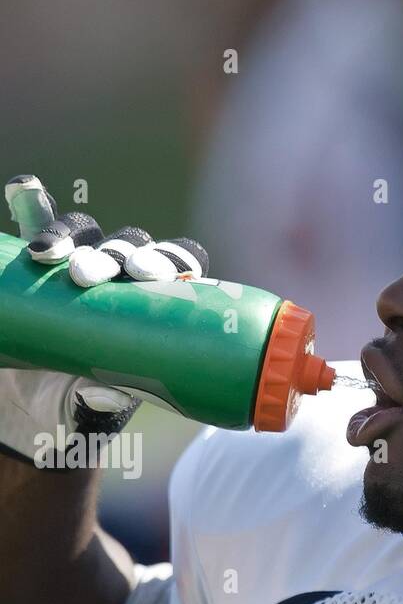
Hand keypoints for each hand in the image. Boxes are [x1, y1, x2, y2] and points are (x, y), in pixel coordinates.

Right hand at [0, 174, 208, 466]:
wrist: (26, 410)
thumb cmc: (76, 411)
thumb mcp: (89, 415)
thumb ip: (99, 408)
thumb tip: (109, 395)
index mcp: (153, 308)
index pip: (177, 269)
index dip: (171, 261)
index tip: (144, 275)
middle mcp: (120, 280)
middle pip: (127, 247)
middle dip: (112, 255)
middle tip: (87, 275)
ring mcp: (76, 267)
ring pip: (85, 233)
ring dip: (69, 236)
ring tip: (47, 256)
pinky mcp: (36, 266)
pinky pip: (34, 226)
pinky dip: (31, 205)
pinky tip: (25, 188)